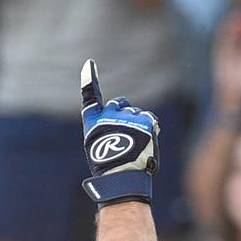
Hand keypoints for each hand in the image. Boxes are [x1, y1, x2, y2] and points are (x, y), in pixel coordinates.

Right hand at [80, 59, 160, 207]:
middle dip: (125, 110)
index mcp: (94, 121)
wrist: (122, 176)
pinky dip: (151, 129)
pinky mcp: (144, 121)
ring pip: (137, 114)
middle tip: (128, 130)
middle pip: (120, 104)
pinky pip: (150, 120)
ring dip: (139, 124)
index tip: (89, 64)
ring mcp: (127, 116)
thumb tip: (126, 118)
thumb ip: (110, 129)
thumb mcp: (100, 147)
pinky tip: (147, 142)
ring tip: (137, 145)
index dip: (89, 79)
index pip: (90, 96)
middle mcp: (109, 114)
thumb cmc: (110, 168)